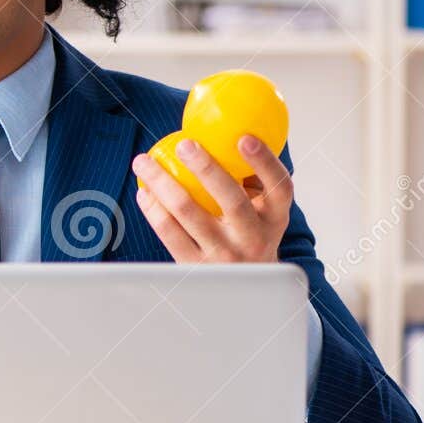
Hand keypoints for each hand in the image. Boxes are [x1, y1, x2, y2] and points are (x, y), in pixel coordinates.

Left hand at [132, 135, 292, 263]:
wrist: (242, 290)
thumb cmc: (246, 235)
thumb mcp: (261, 214)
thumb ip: (248, 181)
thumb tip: (223, 132)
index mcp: (275, 218)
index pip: (280, 187)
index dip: (264, 162)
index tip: (244, 137)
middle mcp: (253, 237)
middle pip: (231, 199)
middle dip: (206, 168)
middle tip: (184, 143)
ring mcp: (224, 254)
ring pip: (189, 213)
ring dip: (162, 183)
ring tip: (144, 161)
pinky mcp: (195, 267)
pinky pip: (168, 232)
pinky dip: (153, 209)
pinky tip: (144, 192)